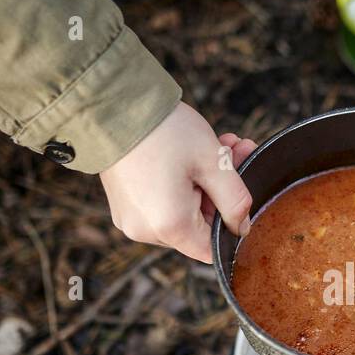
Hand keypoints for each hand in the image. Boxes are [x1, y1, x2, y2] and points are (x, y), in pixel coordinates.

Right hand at [98, 101, 256, 261]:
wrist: (112, 104)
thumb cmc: (164, 130)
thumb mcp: (213, 161)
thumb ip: (235, 200)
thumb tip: (243, 228)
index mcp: (169, 226)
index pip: (213, 249)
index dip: (232, 224)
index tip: (239, 191)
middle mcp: (146, 231)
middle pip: (198, 227)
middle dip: (220, 191)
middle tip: (236, 151)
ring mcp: (131, 219)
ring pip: (182, 212)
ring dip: (204, 182)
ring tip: (219, 145)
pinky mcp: (124, 205)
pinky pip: (161, 203)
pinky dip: (180, 183)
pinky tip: (192, 153)